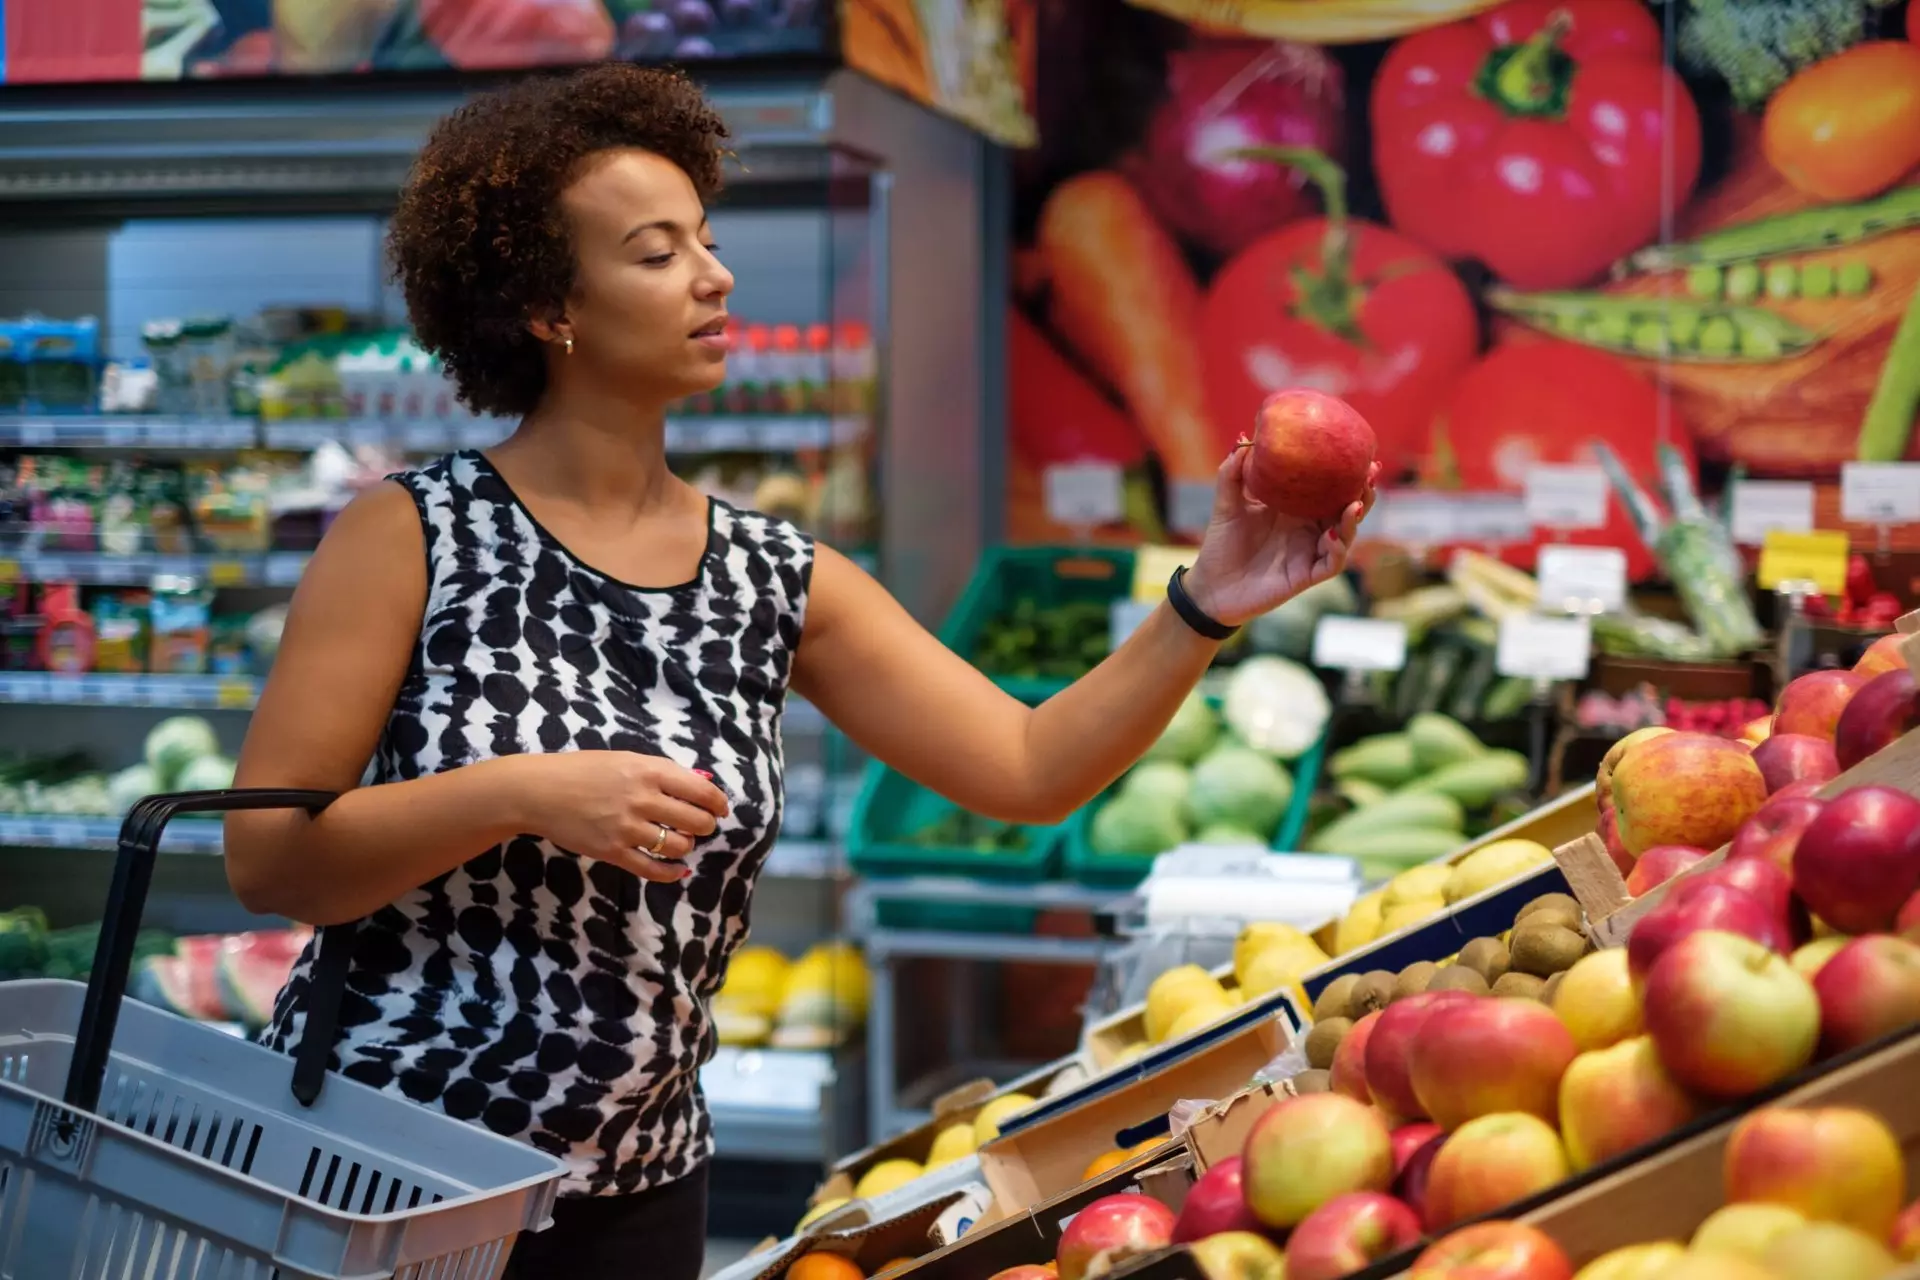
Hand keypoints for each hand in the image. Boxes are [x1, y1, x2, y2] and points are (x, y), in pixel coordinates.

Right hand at [515, 751, 729, 882]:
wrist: (540, 791)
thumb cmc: (584, 770)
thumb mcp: (626, 760)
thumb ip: (664, 772)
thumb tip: (703, 785)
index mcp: (649, 771)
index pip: (702, 792)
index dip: (718, 803)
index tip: (721, 809)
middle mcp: (643, 799)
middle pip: (696, 821)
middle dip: (705, 826)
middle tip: (701, 826)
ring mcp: (627, 828)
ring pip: (678, 846)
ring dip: (686, 846)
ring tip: (681, 841)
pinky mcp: (613, 852)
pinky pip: (652, 869)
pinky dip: (671, 873)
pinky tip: (678, 871)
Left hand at [1182, 445, 1380, 628]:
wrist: (1212, 586)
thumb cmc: (1222, 545)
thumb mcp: (1227, 504)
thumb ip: (1232, 474)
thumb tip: (1242, 440)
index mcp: (1296, 509)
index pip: (1329, 488)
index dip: (1347, 472)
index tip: (1359, 452)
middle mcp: (1309, 529)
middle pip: (1346, 508)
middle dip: (1362, 491)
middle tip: (1369, 473)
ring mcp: (1310, 552)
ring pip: (1345, 534)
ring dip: (1353, 518)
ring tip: (1355, 503)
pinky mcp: (1306, 576)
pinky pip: (1331, 563)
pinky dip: (1337, 549)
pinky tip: (1331, 535)